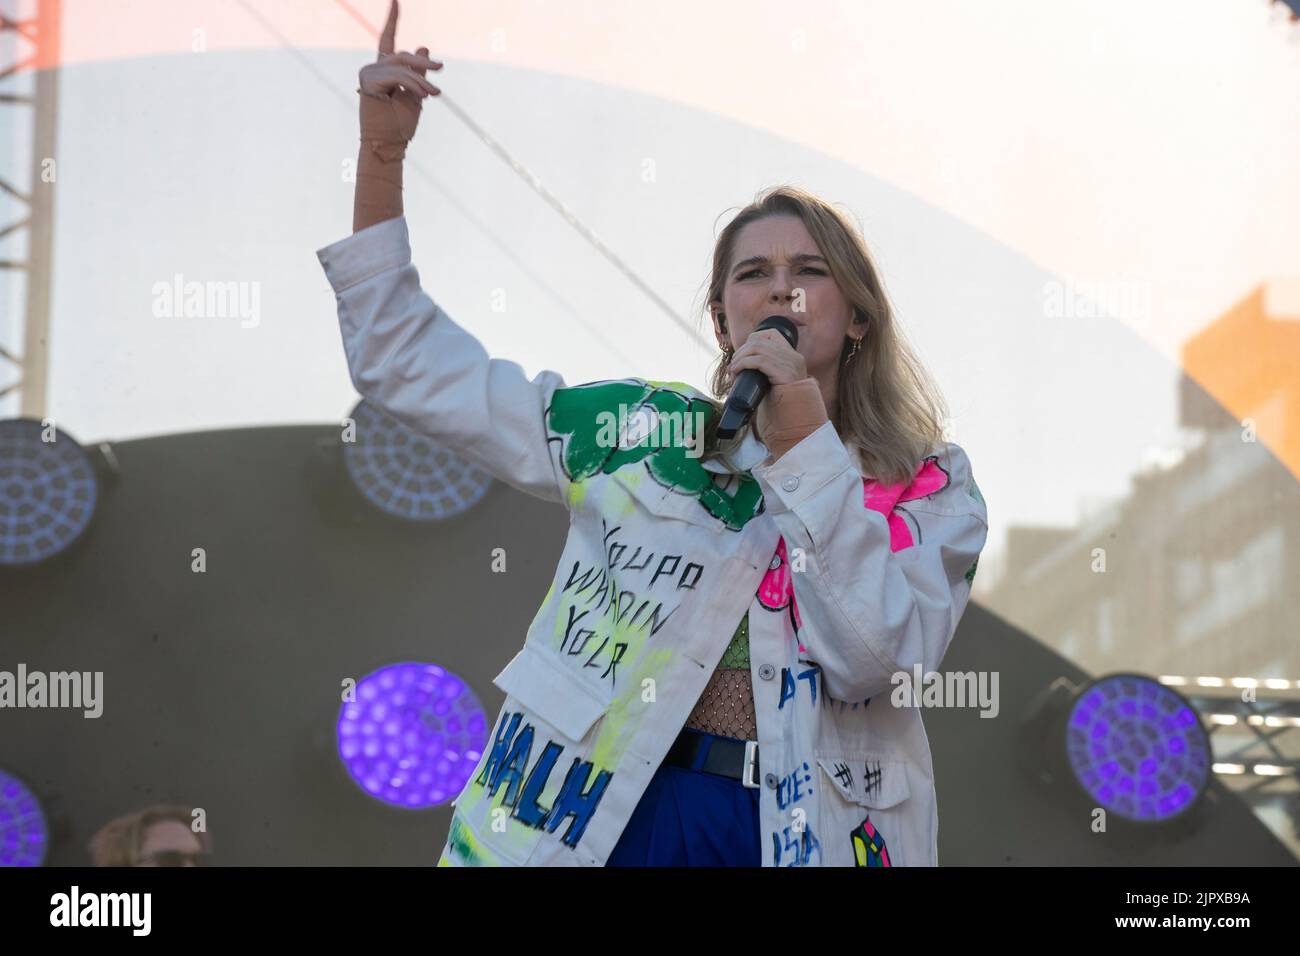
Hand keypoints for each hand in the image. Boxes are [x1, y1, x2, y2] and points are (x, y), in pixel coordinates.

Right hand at [357, 1, 442, 151]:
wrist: (389, 144)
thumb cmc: (400, 125)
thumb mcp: (416, 94)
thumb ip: (419, 72)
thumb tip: (424, 47)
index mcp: (384, 69)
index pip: (387, 39)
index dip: (392, 19)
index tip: (395, 0)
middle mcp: (373, 67)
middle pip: (402, 55)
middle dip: (423, 63)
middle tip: (441, 69)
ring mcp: (368, 73)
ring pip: (402, 67)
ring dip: (421, 80)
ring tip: (434, 94)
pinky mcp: (368, 81)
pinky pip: (397, 76)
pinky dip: (412, 85)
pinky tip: (422, 96)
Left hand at [724, 328, 818, 446]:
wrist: (795, 424)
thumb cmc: (782, 408)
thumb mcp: (775, 384)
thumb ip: (767, 374)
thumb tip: (744, 369)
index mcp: (793, 357)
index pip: (772, 334)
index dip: (753, 340)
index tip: (742, 355)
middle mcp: (794, 357)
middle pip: (760, 341)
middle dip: (741, 352)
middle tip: (733, 368)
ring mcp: (791, 364)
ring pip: (757, 348)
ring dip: (739, 358)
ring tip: (733, 371)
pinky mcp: (785, 373)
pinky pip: (759, 360)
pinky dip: (743, 364)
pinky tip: (736, 372)